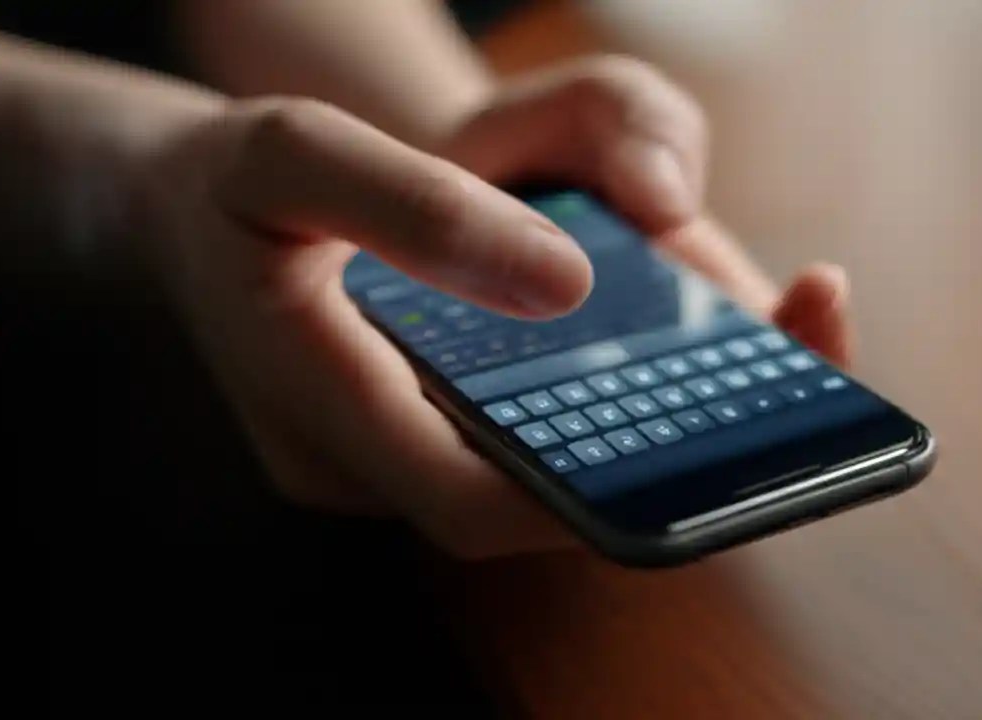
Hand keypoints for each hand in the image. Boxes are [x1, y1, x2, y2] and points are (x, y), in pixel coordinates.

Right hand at [136, 58, 851, 559]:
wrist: (192, 208)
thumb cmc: (235, 178)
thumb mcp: (296, 149)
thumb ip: (419, 210)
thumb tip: (567, 281)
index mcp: (318, 413)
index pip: (471, 503)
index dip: (593, 496)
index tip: (704, 448)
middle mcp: (365, 462)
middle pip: (529, 503)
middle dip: (658, 463)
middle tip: (789, 397)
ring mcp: (393, 454)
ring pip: (534, 472)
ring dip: (646, 429)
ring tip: (771, 354)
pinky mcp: (419, 431)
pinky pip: (522, 438)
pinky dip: (607, 400)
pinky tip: (683, 341)